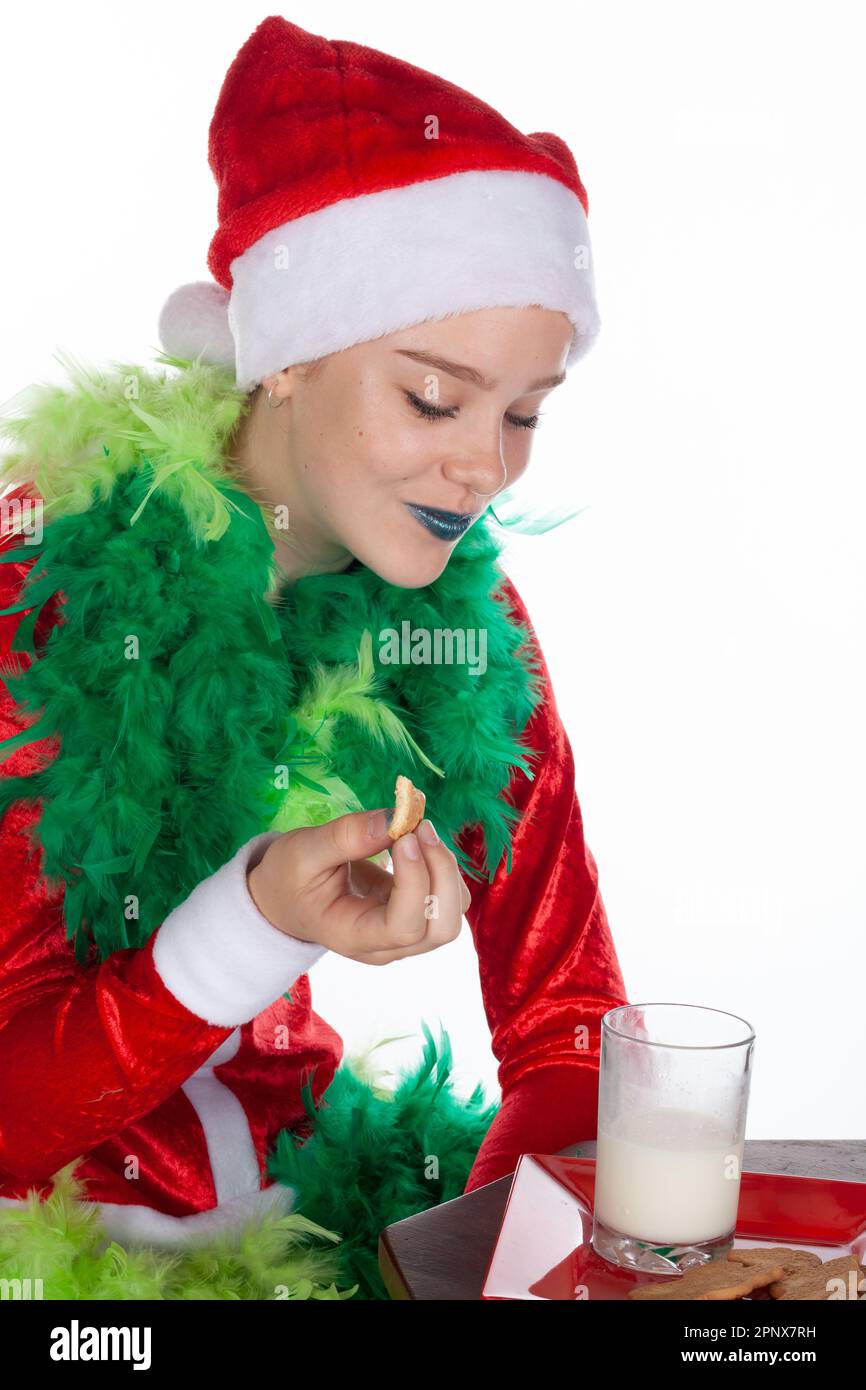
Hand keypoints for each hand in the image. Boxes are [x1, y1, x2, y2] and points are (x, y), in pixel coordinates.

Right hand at [246, 809, 470, 964]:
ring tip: (415, 830)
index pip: (403, 926)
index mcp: (352, 937)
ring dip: (444, 866)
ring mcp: (404, 934)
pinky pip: (449, 896)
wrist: (286, 898)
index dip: (415, 881)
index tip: (405, 835)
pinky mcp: (416, 914)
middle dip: (441, 873)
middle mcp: (386, 946)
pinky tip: (417, 842)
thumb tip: (395, 819)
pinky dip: (442, 865)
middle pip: (441, 928)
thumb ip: (346, 837)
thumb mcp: (302, 851)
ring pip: (452, 912)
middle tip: (419, 828)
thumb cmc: (289, 878)